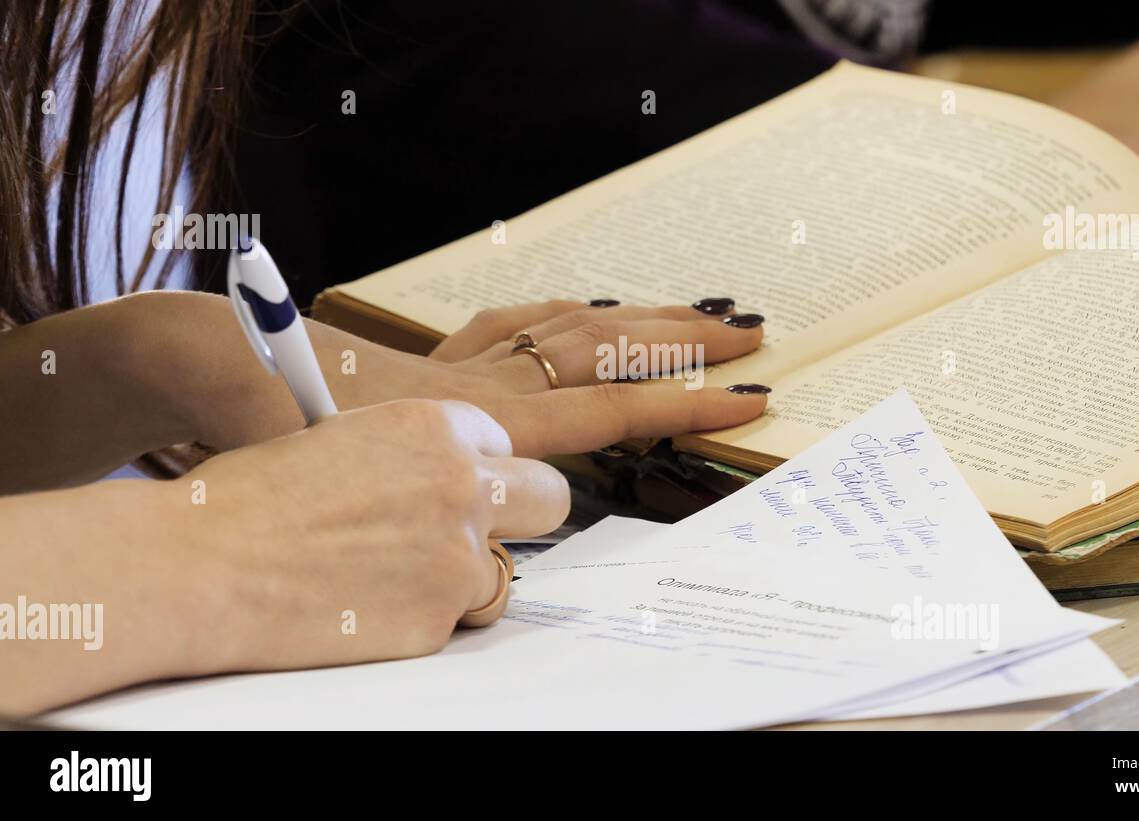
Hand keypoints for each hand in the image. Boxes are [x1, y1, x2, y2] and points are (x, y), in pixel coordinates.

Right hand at [185, 399, 568, 674]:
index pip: (502, 442)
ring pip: (500, 570)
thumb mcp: (338, 439)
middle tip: (481, 528)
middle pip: (548, 497)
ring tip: (388, 575)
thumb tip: (433, 473)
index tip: (456, 481)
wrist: (201, 565)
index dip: (477, 465)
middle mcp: (461, 486)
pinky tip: (365, 604)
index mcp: (434, 426)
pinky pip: (453, 620)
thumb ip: (405, 453)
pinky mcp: (437, 620)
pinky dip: (421, 618)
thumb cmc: (248, 498)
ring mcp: (456, 556)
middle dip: (522, 512)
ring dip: (461, 575)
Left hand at [192, 294, 770, 458]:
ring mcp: (462, 360)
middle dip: (684, 339)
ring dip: (639, 317)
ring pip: (570, 326)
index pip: (608, 409)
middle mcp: (483, 379)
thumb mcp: (339, 481)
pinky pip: (516, 323)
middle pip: (605, 348)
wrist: (208, 358)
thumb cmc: (263, 421)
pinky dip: (564, 315)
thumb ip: (420, 508)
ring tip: (696, 312)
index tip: (749, 399)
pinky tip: (584, 313)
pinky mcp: (437, 354)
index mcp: (479, 414)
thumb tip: (486, 545)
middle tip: (750, 334)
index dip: (684, 404)